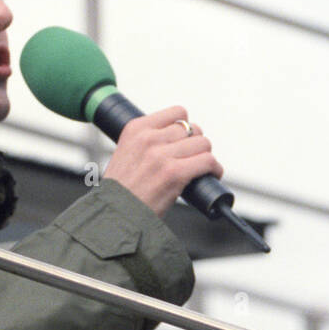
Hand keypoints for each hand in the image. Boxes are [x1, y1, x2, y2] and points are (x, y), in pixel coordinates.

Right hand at [101, 107, 223, 217]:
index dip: (185, 128)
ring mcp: (161, 156)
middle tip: (192, 159)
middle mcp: (148, 139)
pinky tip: (211, 175)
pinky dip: (214, 169)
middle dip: (195, 144)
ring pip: (203, 143)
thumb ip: (148, 142)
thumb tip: (178, 138)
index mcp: (135, 129)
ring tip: (202, 168)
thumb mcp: (126, 154)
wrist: (114, 216)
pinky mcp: (174, 173)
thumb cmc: (121, 191)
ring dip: (205, 156)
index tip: (184, 142)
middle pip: (192, 129)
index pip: (177, 113)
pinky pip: (207, 161)